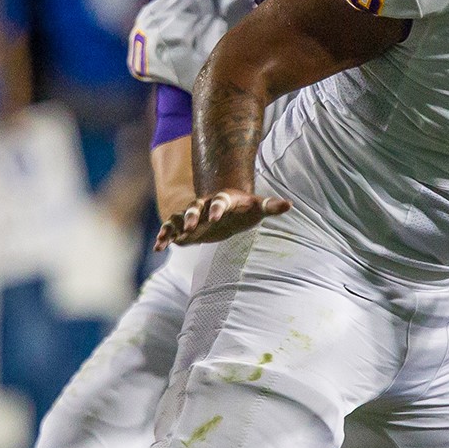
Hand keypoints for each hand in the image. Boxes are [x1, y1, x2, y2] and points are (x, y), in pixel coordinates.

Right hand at [155, 189, 290, 249]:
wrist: (228, 208)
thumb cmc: (245, 208)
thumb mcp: (258, 207)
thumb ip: (271, 206)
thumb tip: (290, 204)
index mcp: (222, 199)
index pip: (219, 200)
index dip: (218, 207)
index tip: (217, 216)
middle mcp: (204, 205)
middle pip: (195, 207)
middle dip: (192, 215)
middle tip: (191, 226)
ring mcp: (192, 216)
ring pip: (177, 218)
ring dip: (170, 228)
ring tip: (162, 241)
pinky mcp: (184, 227)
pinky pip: (171, 230)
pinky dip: (165, 237)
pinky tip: (158, 248)